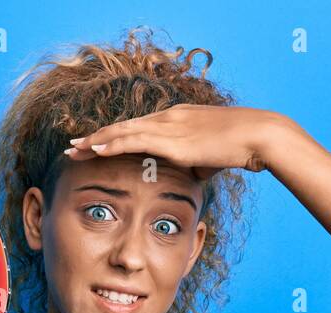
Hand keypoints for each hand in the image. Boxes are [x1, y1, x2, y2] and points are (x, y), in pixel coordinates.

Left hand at [64, 104, 288, 181]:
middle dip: (96, 137)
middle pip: (123, 127)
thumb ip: (197, 164)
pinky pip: (135, 140)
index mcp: (176, 119)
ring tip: (75, 149)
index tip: (94, 144)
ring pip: (122, 132)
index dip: (112, 136)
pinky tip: (97, 150)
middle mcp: (168, 118)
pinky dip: (113, 144)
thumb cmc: (240, 147)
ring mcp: (169, 126)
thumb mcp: (212, 158)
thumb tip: (195, 175)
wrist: (258, 136)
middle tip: (73, 146)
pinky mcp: (173, 139)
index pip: (136, 127)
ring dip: (96, 141)